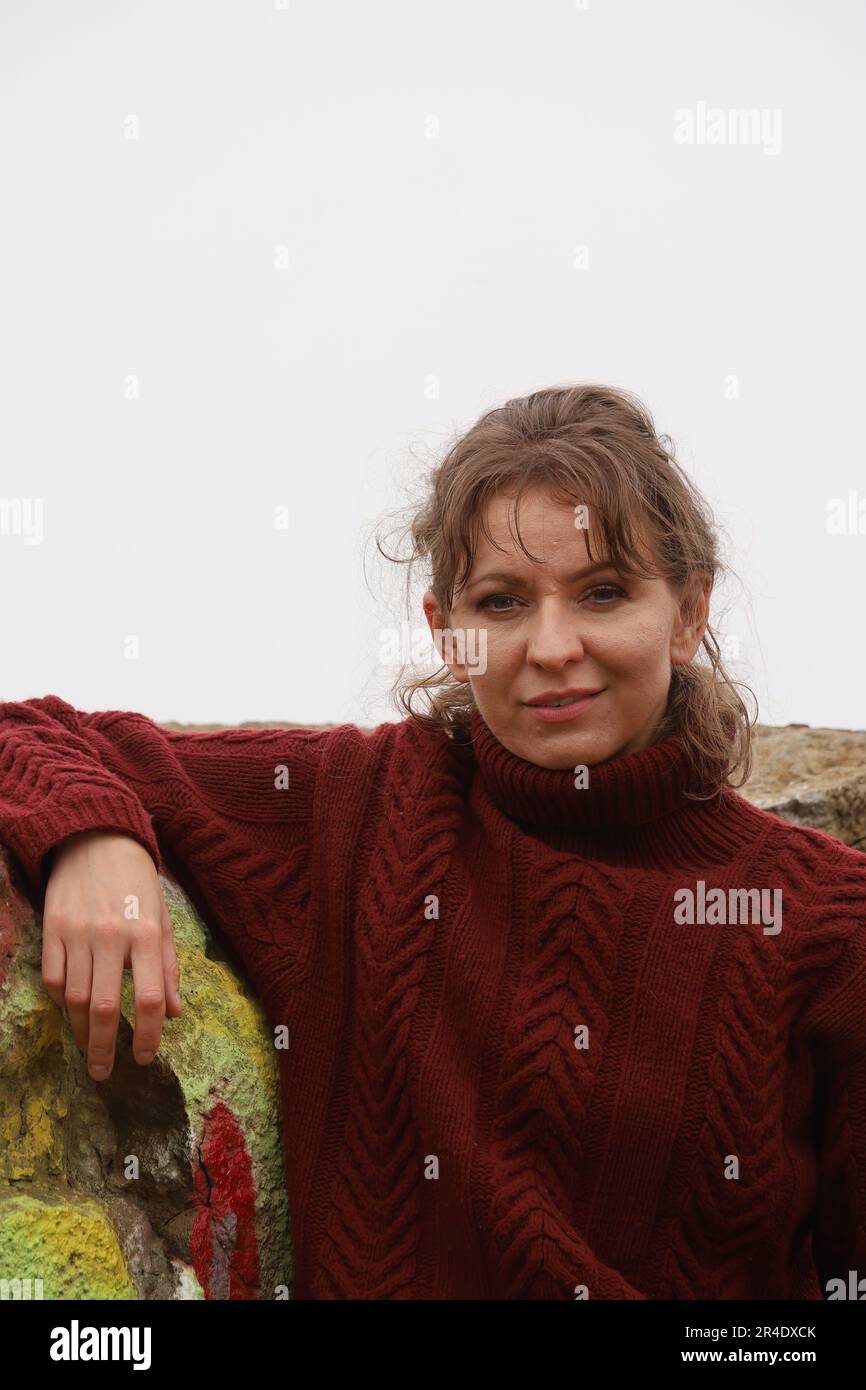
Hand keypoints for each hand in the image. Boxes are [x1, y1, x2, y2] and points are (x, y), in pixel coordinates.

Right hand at [41, 829, 181, 1080]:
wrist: (96, 840)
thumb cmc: (138, 883)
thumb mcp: (163, 920)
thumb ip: (168, 967)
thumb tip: (173, 1014)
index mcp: (147, 935)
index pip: (149, 999)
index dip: (147, 1036)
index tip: (144, 1057)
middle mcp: (112, 937)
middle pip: (105, 1008)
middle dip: (104, 1048)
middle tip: (103, 1073)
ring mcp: (78, 934)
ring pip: (76, 999)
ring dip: (81, 1030)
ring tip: (88, 1048)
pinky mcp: (52, 930)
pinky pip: (54, 978)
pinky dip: (62, 1000)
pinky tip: (72, 1008)